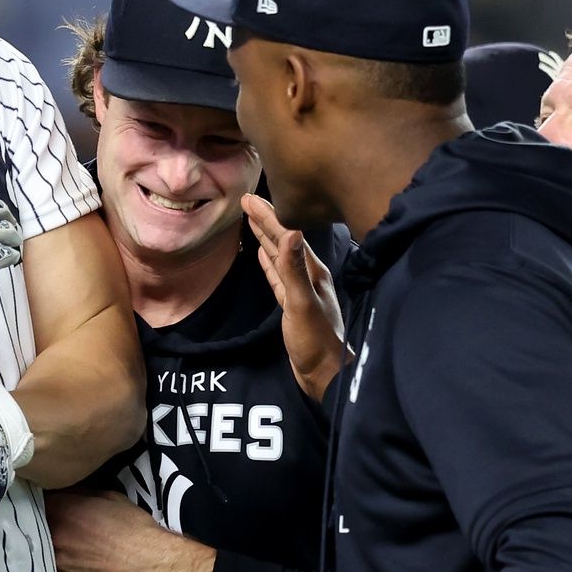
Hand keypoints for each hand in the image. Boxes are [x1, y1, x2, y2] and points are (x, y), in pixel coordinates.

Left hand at [45, 490, 212, 571]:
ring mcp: (55, 561)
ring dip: (42, 543)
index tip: (33, 500)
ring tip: (57, 540)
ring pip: (37, 548)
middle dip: (34, 522)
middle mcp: (52, 535)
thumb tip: (61, 492)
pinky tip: (66, 558)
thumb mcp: (106, 497)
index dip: (31, 499)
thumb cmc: (133, 528)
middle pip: (30, 525)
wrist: (151, 565)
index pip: (31, 499)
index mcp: (59, 509)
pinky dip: (53, 561)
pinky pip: (50, 567)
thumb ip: (76, 494)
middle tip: (43, 520)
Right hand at [243, 194, 345, 402]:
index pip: (286, 236)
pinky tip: (262, 255)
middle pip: (283, 241)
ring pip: (279, 256)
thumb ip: (294, 270)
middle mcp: (308, 275)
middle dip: (265, 220)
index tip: (249, 198)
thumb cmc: (315, 340)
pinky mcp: (292, 303)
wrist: (325, 373)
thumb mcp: (302, 304)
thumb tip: (291, 233)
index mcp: (312, 272)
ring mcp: (300, 289)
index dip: (267, 216)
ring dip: (265, 238)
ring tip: (252, 220)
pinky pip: (277, 275)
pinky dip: (268, 262)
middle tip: (246, 201)